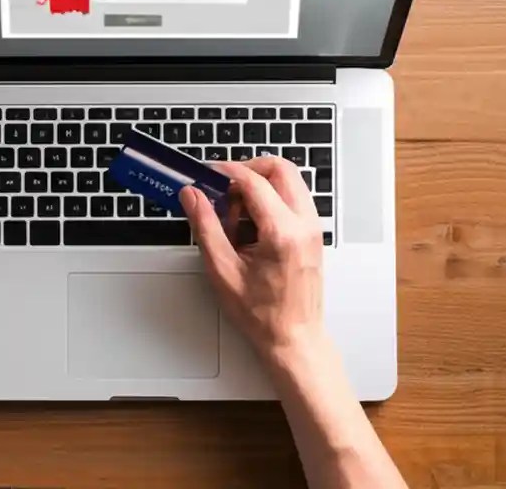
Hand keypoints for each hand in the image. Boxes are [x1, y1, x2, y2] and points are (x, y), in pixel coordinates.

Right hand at [178, 156, 326, 367]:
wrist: (293, 337)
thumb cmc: (262, 314)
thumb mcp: (223, 269)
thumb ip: (205, 226)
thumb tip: (192, 196)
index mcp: (282, 232)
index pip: (253, 181)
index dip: (225, 171)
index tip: (206, 174)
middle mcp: (304, 224)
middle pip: (280, 168)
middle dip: (248, 169)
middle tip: (223, 186)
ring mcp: (312, 228)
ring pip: (289, 181)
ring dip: (260, 185)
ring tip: (235, 213)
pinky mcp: (312, 233)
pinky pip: (292, 199)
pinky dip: (270, 200)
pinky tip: (249, 226)